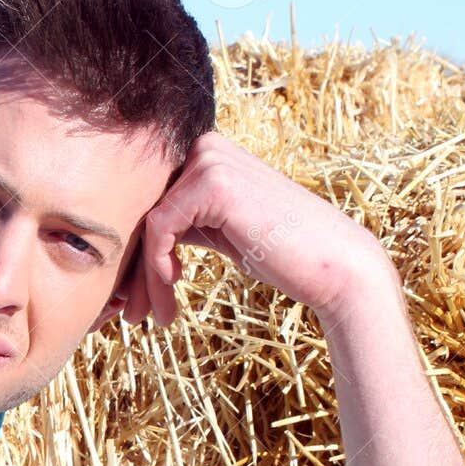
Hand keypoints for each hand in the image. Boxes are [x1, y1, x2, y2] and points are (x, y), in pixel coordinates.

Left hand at [114, 132, 392, 328]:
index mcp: (207, 154)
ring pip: (147, 226)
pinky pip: (158, 230)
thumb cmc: (280, 254)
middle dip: (133, 270)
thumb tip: (134, 239)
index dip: (135, 254)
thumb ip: (183, 222)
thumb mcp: (219, 230)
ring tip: (146, 318)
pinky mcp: (211, 184)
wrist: (334, 266)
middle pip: (144, 213)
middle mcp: (205, 147)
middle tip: (129, 314)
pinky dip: (156, 269)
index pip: (152, 203)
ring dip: (143, 280)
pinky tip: (171, 294)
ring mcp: (209, 160)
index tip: (129, 297)